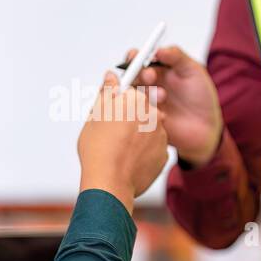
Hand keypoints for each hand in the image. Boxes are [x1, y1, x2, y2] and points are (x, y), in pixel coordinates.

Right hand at [77, 71, 169, 212]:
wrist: (109, 183)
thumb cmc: (98, 148)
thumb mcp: (96, 115)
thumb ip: (107, 92)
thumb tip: (111, 76)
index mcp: (136, 100)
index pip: (131, 92)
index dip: (120, 101)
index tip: (114, 108)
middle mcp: (154, 115)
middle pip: (142, 110)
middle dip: (130, 117)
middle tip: (114, 132)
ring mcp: (161, 136)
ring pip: (149, 130)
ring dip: (138, 135)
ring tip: (120, 149)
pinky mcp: (164, 155)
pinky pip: (153, 148)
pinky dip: (144, 152)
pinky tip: (129, 160)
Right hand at [130, 45, 222, 167]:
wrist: (206, 127)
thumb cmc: (201, 97)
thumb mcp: (193, 71)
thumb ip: (176, 56)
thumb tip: (158, 49)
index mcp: (158, 70)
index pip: (139, 60)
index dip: (134, 57)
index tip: (135, 56)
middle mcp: (148, 85)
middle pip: (131, 76)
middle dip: (138, 73)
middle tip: (150, 76)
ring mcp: (145, 102)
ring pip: (132, 93)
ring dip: (145, 91)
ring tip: (163, 96)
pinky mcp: (144, 119)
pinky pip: (135, 112)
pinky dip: (145, 109)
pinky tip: (162, 112)